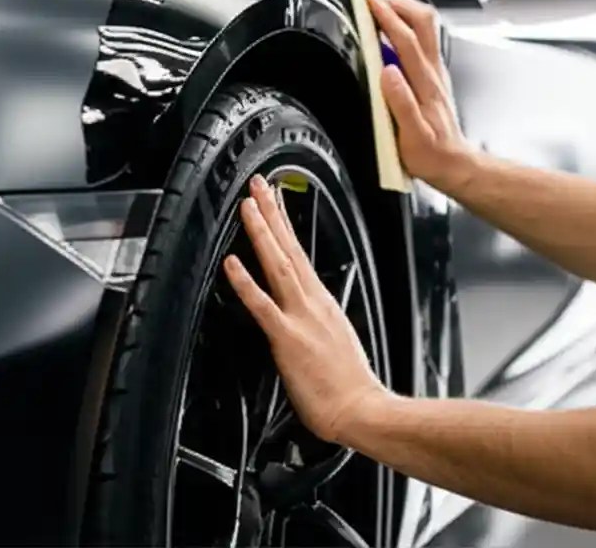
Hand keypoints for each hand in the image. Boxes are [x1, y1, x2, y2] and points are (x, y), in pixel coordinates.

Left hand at [222, 176, 387, 445]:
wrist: (363, 410)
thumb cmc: (349, 385)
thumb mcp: (334, 339)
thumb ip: (317, 320)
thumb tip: (308, 313)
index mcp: (322, 302)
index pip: (299, 253)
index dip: (284, 224)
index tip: (274, 200)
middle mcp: (312, 302)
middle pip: (289, 248)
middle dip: (271, 213)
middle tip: (257, 185)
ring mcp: (300, 317)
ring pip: (277, 265)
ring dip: (261, 233)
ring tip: (247, 206)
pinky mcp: (287, 338)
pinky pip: (262, 304)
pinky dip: (246, 281)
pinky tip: (232, 263)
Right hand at [366, 0, 477, 192]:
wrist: (455, 165)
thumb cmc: (430, 155)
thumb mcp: (411, 136)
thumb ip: (400, 103)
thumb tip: (387, 71)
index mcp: (424, 83)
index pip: (405, 38)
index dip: (386, 16)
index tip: (369, 0)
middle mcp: (433, 72)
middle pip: (423, 21)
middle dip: (398, 2)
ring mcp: (435, 72)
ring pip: (426, 27)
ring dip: (404, 10)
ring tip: (381, 6)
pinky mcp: (433, 77)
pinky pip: (422, 40)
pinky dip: (406, 26)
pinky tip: (391, 32)